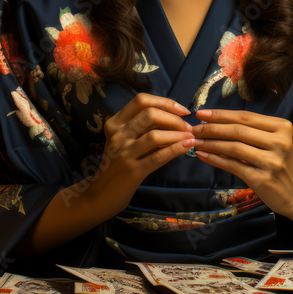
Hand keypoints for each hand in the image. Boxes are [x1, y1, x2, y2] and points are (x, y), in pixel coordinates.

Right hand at [21, 93, 194, 256]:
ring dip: (178, 134)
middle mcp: (117, 134)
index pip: (141, 100)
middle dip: (174, 118)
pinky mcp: (132, 171)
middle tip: (188, 127)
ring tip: (191, 137)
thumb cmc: (118, 163)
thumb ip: (143, 127)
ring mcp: (123, 153)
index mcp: (115, 122)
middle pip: (150, 114)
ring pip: (155, 135)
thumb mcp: (124, 140)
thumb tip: (174, 116)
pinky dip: (176, 149)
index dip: (165, 102)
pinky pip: (158, 157)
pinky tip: (187, 147)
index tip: (182, 110)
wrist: (101, 194)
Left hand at [191, 108, 292, 242]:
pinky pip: (233, 165)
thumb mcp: (271, 142)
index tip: (201, 113)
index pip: (246, 116)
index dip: (221, 114)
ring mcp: (272, 161)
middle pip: (238, 130)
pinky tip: (202, 155)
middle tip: (194, 128)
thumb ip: (250, 131)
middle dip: (212, 128)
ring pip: (234, 147)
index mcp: (282, 127)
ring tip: (194, 142)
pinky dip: (215, 159)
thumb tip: (213, 122)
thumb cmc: (278, 162)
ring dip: (210, 143)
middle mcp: (280, 142)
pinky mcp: (262, 179)